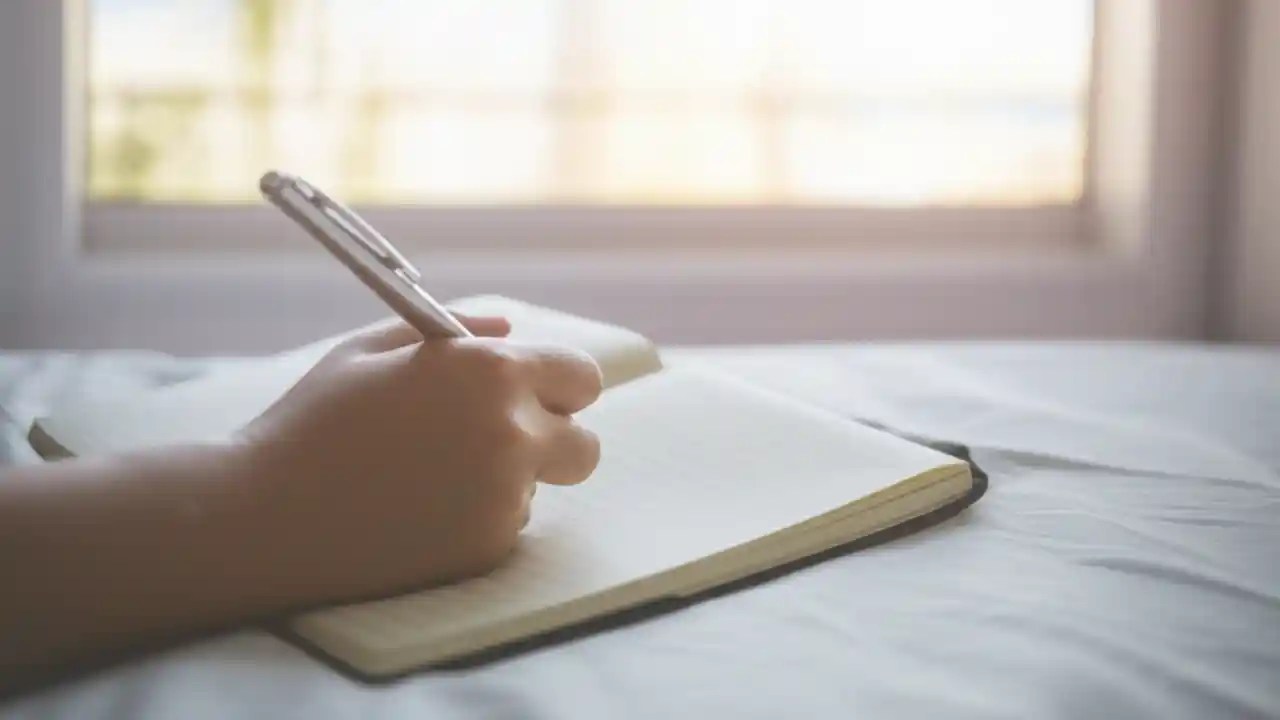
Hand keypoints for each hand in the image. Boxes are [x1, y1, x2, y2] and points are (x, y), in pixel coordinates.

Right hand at [236, 313, 603, 603]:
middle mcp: (512, 433)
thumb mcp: (371, 351)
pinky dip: (476, 521)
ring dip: (508, 482)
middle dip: (554, 442)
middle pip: (585, 445)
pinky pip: (506, 527)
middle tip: (502, 442)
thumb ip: (451, 329)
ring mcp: (503, 497)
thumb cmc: (314, 422)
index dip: (560, 386)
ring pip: (539, 488)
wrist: (266, 516)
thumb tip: (509, 327)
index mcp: (490, 372)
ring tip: (429, 477)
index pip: (581, 376)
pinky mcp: (487, 549)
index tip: (539, 394)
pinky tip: (416, 512)